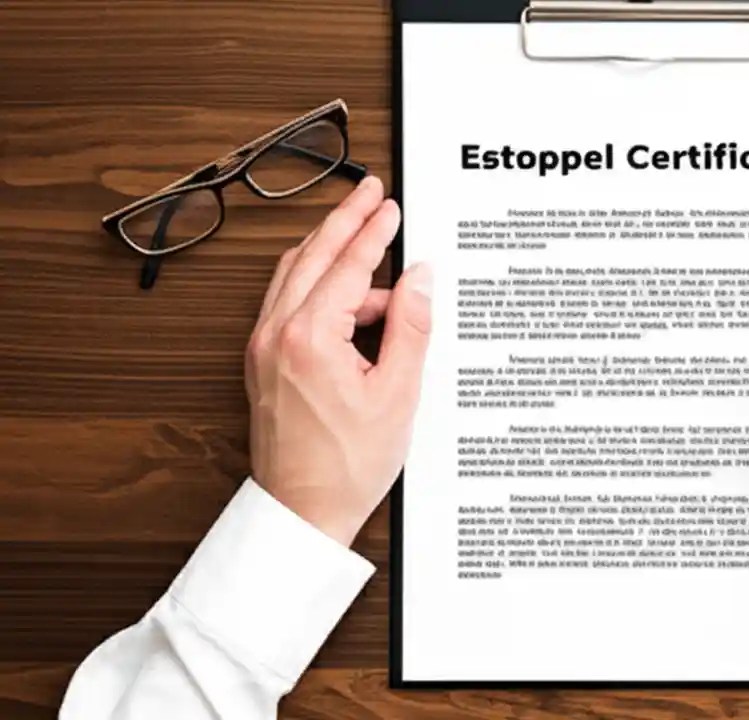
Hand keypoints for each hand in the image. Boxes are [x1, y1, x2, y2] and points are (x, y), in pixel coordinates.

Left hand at [245, 176, 432, 545]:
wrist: (302, 511)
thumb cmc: (346, 466)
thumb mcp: (398, 394)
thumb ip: (411, 327)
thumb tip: (420, 280)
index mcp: (308, 338)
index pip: (346, 265)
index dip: (374, 230)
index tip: (390, 205)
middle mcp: (275, 335)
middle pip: (311, 255)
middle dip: (344, 220)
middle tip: (371, 194)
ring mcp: (262, 347)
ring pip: (294, 275)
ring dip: (329, 251)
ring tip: (370, 244)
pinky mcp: (263, 361)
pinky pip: (288, 302)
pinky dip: (317, 284)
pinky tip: (350, 296)